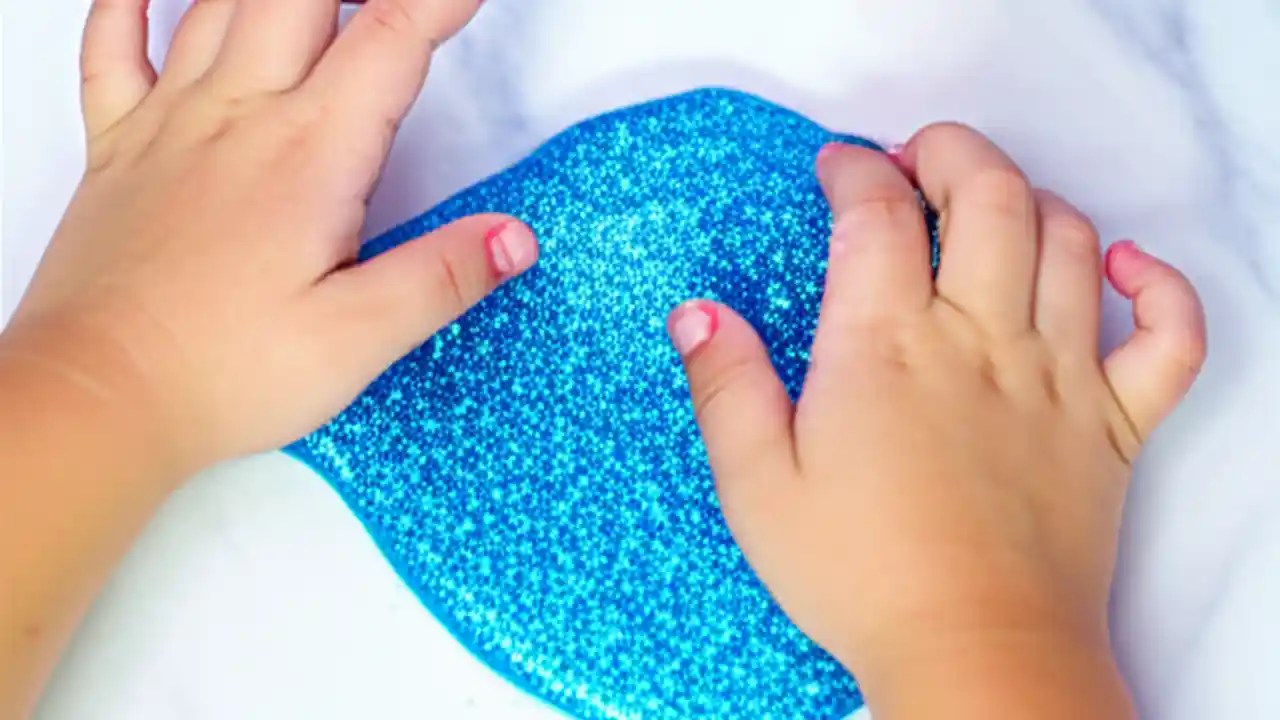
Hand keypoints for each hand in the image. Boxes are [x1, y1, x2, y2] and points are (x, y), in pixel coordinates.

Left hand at [6, 0, 535, 474]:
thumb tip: (513, 238)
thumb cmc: (217, 372)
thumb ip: (440, 279)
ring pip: (221, 5)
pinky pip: (111, 48)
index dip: (441, 1)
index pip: (393, 41)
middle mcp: (238, 118)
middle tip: (392, 1)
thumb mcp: (355, 341)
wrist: (96, 397)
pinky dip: (126, 5)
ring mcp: (171, 124)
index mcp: (309, 156)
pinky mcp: (118, 149)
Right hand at [667, 125, 1204, 716]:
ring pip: (1072, 241)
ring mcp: (1058, 377)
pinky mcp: (1113, 425)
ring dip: (1033, 199)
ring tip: (992, 208)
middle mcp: (981, 339)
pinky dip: (1161, 289)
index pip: (878, 212)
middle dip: (952, 150)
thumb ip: (727, 388)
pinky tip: (1126, 271)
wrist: (975, 655)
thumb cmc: (861, 575)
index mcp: (886, 347)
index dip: (854, 168)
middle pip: (990, 193)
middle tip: (918, 157)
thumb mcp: (758, 487)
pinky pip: (1169, 337)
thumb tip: (699, 311)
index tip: (836, 167)